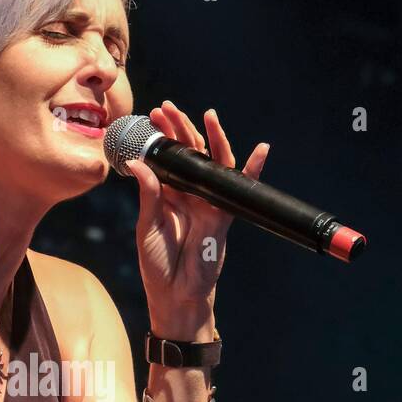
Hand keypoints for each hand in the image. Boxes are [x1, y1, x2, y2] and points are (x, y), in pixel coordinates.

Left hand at [127, 103, 269, 332]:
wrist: (176, 293)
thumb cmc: (157, 264)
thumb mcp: (147, 226)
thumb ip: (149, 194)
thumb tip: (140, 163)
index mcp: (167, 194)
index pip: (167, 158)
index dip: (162, 136)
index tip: (153, 114)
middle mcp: (189, 194)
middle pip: (189, 154)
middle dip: (181, 129)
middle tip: (168, 107)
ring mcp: (208, 202)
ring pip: (214, 164)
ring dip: (213, 139)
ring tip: (208, 115)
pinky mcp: (225, 215)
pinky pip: (240, 189)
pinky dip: (252, 170)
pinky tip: (260, 150)